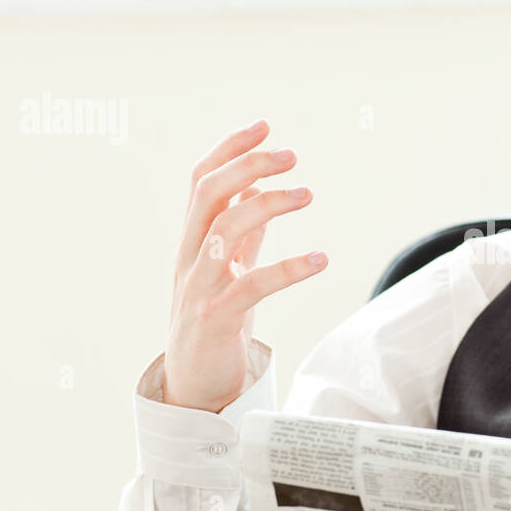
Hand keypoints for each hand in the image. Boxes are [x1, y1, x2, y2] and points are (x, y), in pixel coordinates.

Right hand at [163, 118, 325, 412]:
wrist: (194, 384)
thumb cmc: (215, 319)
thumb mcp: (228, 266)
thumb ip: (241, 228)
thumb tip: (254, 184)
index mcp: (192, 239)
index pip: (200, 180)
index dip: (229, 149)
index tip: (264, 126)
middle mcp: (189, 257)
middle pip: (208, 194)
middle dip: (248, 165)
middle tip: (291, 155)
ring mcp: (198, 287)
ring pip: (224, 230)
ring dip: (268, 204)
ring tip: (308, 193)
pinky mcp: (216, 318)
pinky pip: (251, 285)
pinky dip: (288, 268)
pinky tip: (321, 260)